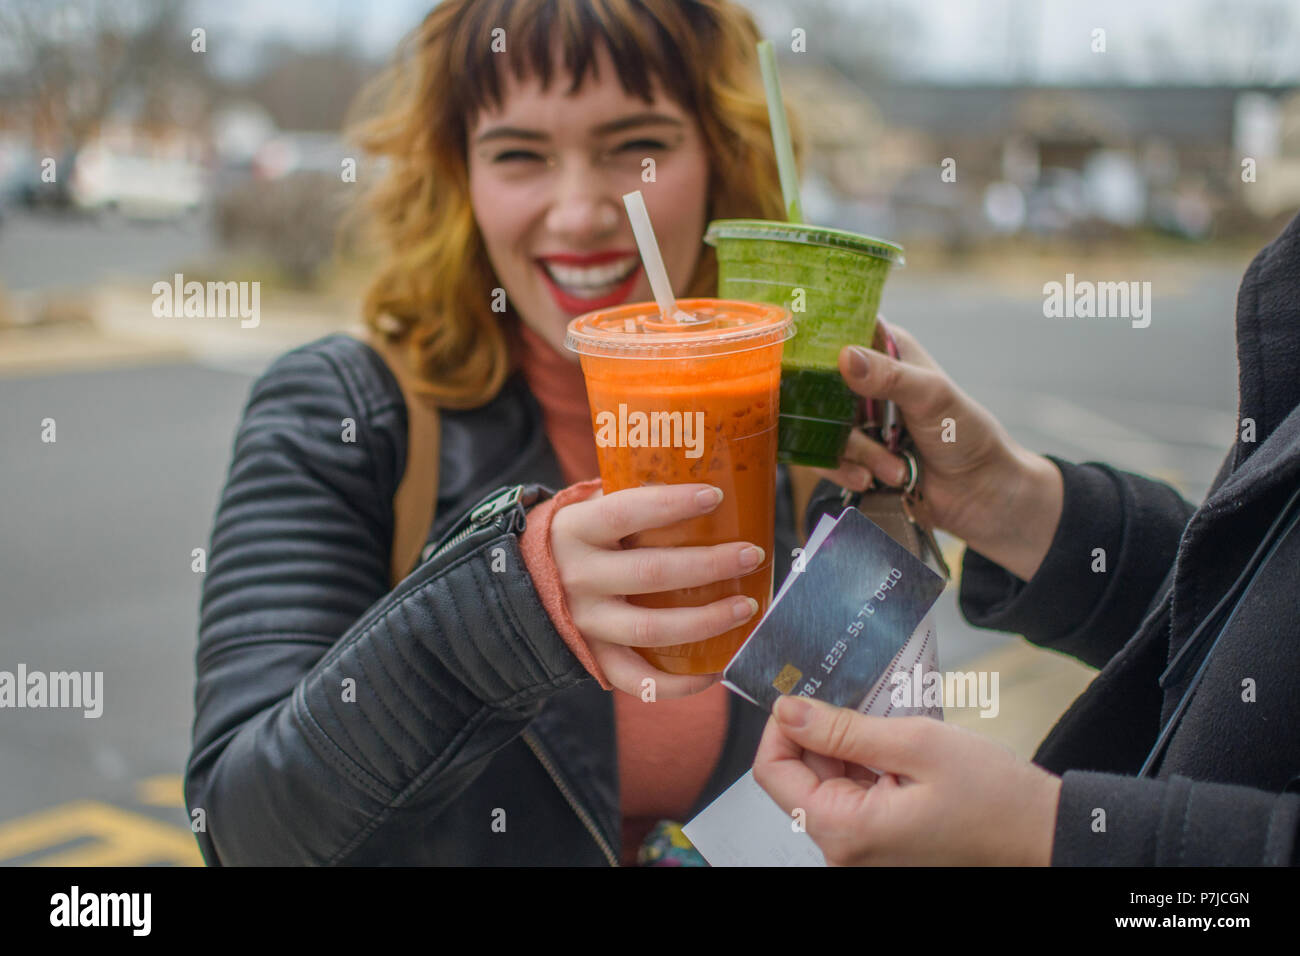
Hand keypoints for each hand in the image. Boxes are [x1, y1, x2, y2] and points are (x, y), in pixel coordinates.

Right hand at [550, 483, 761, 697]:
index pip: (625, 512)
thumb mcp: (585, 510)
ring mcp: (586, 622)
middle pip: (651, 573)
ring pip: (651, 629)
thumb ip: (627, 499)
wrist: (519, 588)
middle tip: (751, 555)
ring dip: (705, 621)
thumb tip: (697, 478)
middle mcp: (579, 577)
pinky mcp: (593, 658)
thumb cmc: (573, 541)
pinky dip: (679, 684)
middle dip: (709, 565)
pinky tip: (716, 670)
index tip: (714, 496)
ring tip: (746, 607)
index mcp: (577, 531)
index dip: (671, 505)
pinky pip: (638, 680)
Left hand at [752, 696, 1061, 865]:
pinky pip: (853, 792)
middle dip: (819, 732)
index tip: (805, 693)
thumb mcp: (916, 744)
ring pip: (826, 780)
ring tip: (887, 723)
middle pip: (799, 776)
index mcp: (846, 831)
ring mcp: (862, 847)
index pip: (773, 772)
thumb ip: (843, 728)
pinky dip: (865, 761)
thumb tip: (787, 710)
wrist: (1044, 834)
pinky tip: (894, 744)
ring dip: (846, 744)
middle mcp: (845, 849)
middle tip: (856, 697)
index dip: (781, 727)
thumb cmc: (994, 796)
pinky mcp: (879, 839)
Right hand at [816, 320, 1062, 580]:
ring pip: (820, 427)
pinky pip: (824, 459)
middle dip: (836, 417)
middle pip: (817, 385)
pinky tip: (870, 481)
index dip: (816, 343)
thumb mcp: (931, 396)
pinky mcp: (851, 454)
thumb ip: (889, 377)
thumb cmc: (965, 433)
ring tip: (891, 468)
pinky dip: (845, 472)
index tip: (805, 361)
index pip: (838, 330)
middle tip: (864, 433)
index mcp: (884, 351)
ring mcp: (854, 419)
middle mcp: (864, 381)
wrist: (977, 493)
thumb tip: (845, 357)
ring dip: (854, 453)